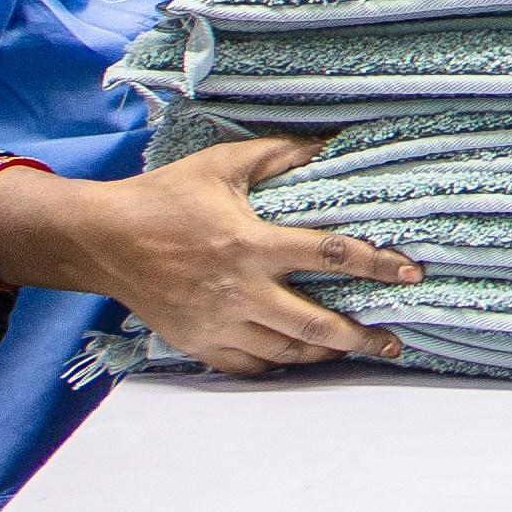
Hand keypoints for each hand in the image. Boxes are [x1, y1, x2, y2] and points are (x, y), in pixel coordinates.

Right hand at [0, 136, 416, 371]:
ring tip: (355, 349)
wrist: (102, 241)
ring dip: (324, 354)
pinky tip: (301, 358)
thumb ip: (279, 155)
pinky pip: (250, 366)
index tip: (410, 273)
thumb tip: (330, 145)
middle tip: (391, 341)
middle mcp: (237, 292)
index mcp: (248, 245)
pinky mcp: (198, 344)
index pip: (328, 255)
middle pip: (314, 325)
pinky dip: (279, 365)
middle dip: (359, 337)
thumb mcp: (222, 165)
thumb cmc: (164, 198)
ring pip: (285, 352)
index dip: (375, 264)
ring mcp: (216, 325)